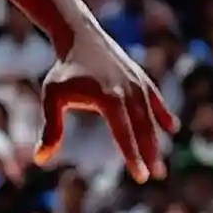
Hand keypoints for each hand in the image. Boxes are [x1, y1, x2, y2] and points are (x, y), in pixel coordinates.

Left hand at [35, 28, 178, 182]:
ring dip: (156, 139)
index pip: (124, 134)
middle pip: (143, 128)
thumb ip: (51, 129)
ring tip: (159, 164)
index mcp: (109, 99)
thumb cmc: (64, 70)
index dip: (133, 156)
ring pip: (151, 116)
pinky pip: (155, 99)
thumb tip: (40, 159)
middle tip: (156, 175)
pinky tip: (172, 127)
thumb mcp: (53, 97)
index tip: (140, 177)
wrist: (78, 36)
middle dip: (150, 153)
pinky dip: (163, 113)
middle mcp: (128, 91)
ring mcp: (137, 83)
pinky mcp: (141, 77)